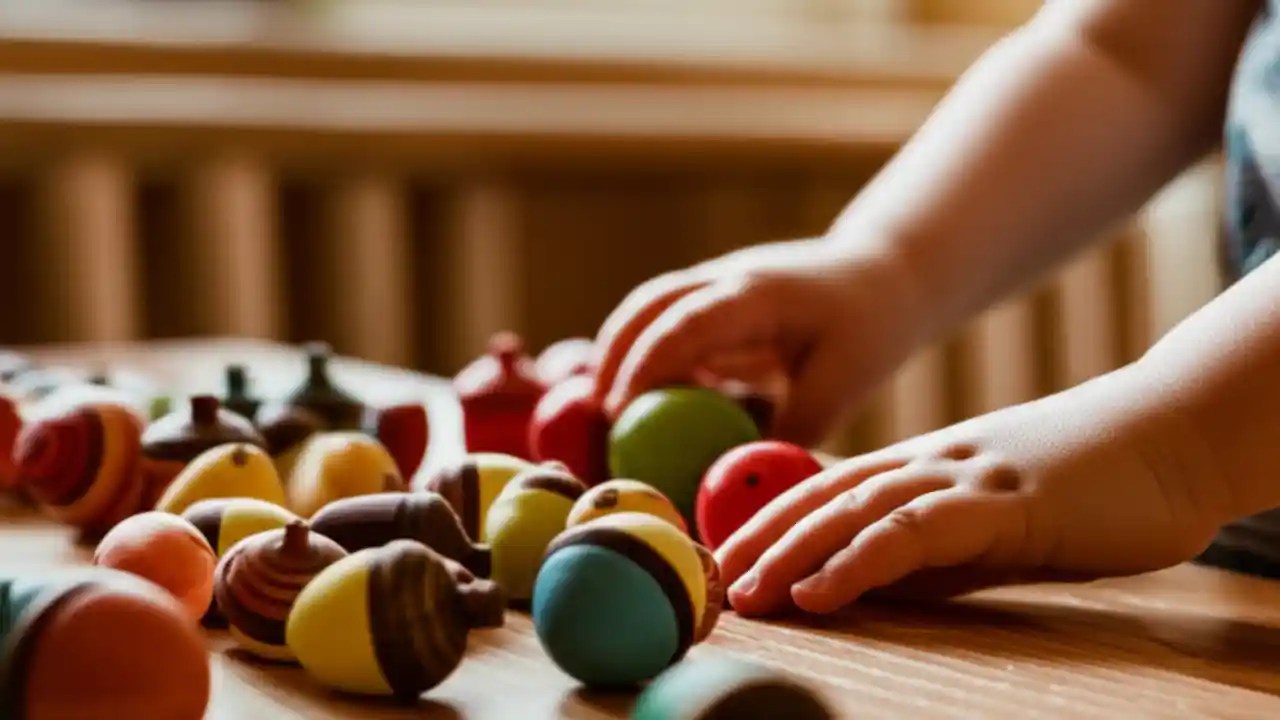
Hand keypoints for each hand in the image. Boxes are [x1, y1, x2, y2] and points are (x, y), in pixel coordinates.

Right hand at [594, 238, 919, 444]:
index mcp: (757, 294)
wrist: (885, 273)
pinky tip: (647, 403)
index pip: (684, 323)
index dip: (644, 366)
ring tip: (608, 415)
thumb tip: (739, 478)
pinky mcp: (715, 298)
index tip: (616, 411)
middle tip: (595, 417)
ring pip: (649, 309)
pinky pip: (669, 324)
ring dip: (622, 354)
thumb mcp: (842, 385)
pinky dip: (650, 358)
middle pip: (648, 305)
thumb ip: (790, 430)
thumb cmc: (871, 327)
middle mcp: (726, 278)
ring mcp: (717, 282)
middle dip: (612, 356)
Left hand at [715, 367, 1230, 615]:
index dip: (768, 522)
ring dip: (790, 551)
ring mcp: (965, 476)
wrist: (1171, 439)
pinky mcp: (1006, 503)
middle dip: (760, 538)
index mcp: (924, 463)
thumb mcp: (991, 518)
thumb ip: (930, 543)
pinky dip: (860, 561)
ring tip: (744, 591)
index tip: (723, 559)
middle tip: (710, 580)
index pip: (827, 488)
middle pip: (824, 496)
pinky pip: (915, 532)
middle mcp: (931, 462)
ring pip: (855, 509)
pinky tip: (820, 590)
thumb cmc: (1085, 486)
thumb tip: (867, 581)